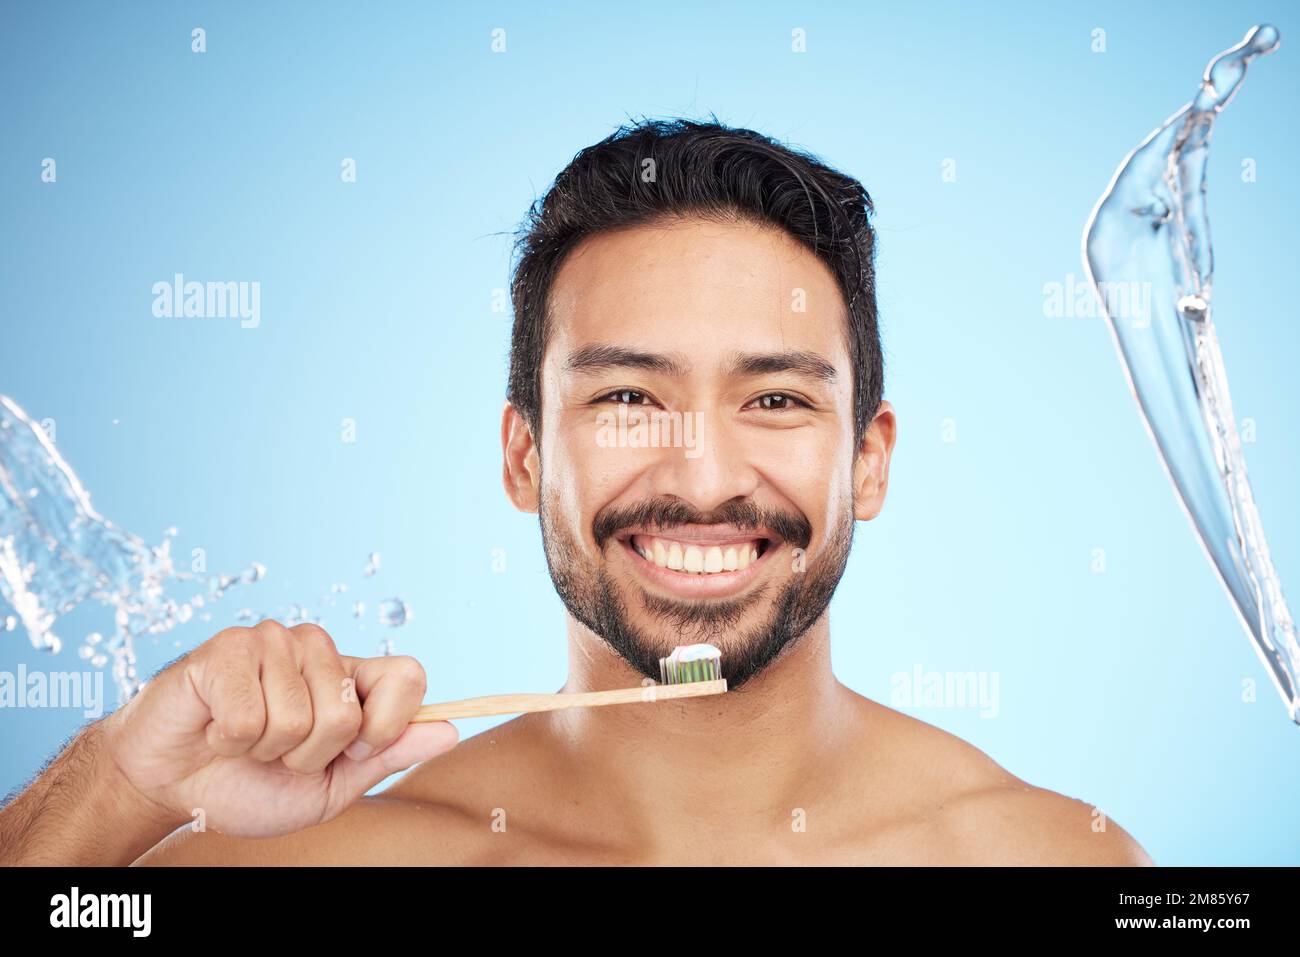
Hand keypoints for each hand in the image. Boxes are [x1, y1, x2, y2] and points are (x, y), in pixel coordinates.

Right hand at [101, 620, 457, 837]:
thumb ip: (388, 755)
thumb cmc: (251, 785)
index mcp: (353, 677)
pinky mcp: (228, 648)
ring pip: (297, 716)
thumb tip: (451, 730)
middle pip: (348, 712)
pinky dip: (231, 738)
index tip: (355, 751)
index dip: (387, 726)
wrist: (175, 788)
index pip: (409, 676)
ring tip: (244, 740)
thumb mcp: (332, 786)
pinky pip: (250, 714)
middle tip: (276, 753)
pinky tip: (217, 726)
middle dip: (310, 755)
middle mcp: (320, 649)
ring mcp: (274, 641)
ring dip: (267, 748)